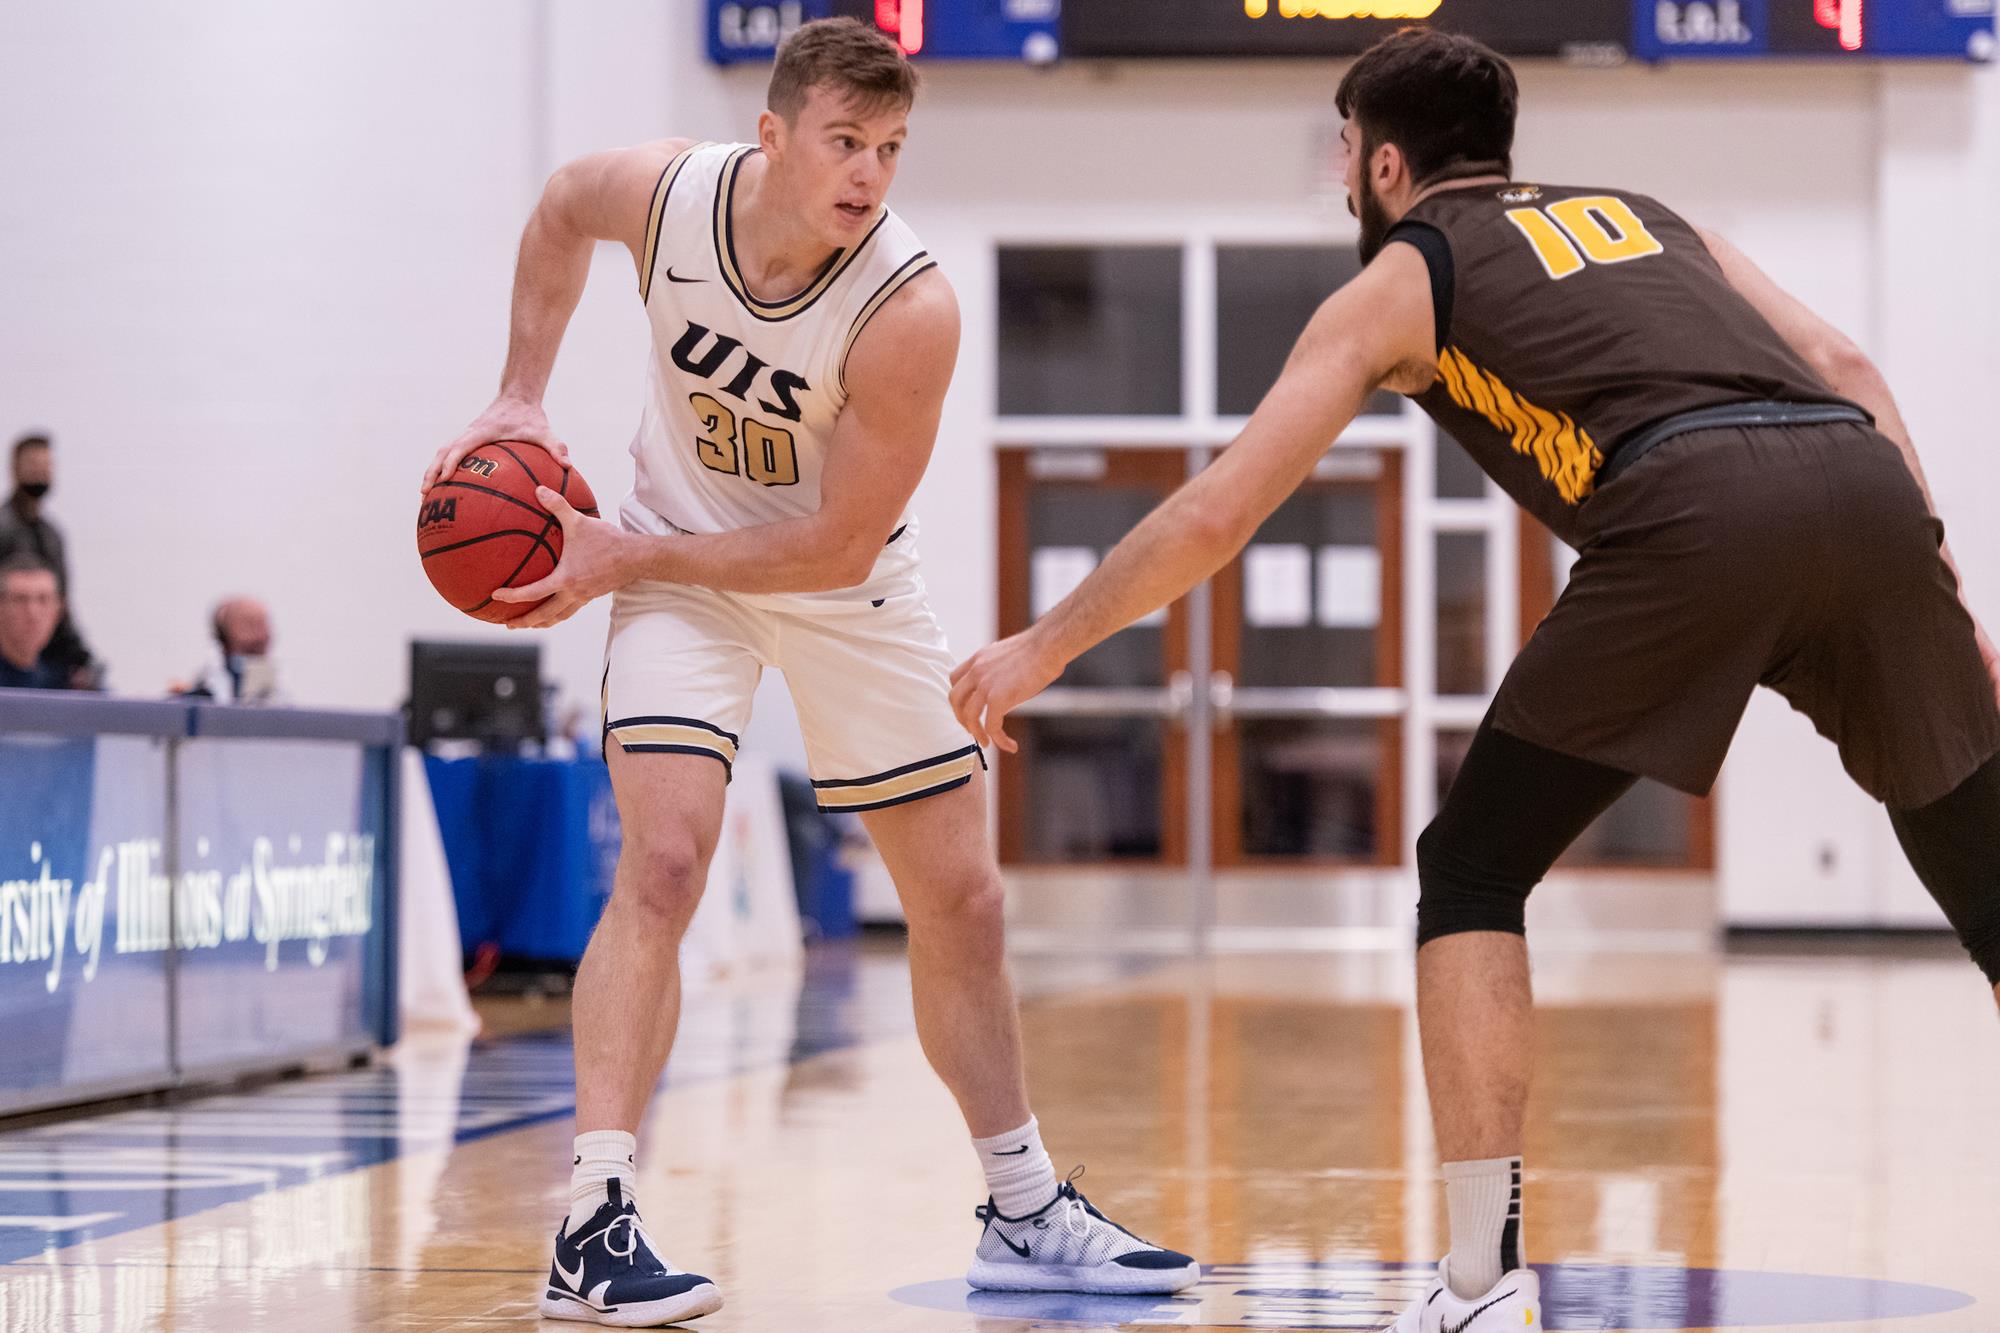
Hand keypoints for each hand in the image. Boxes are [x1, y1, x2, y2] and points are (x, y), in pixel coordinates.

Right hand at [422, 397, 569, 493]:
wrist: (519, 396)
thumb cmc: (530, 416)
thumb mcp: (544, 432)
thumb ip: (555, 447)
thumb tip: (568, 465)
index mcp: (481, 432)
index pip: (460, 447)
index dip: (450, 463)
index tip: (444, 480)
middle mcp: (468, 433)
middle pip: (441, 452)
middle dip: (431, 473)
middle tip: (424, 495)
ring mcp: (466, 436)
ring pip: (441, 453)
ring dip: (431, 472)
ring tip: (425, 496)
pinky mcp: (468, 440)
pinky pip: (450, 455)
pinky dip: (442, 469)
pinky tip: (445, 488)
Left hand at [492, 487, 637, 628]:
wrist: (636, 557)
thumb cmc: (607, 540)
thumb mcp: (579, 521)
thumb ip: (557, 506)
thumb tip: (538, 490)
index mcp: (566, 578)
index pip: (533, 592)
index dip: (513, 596)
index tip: (497, 595)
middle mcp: (574, 592)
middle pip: (545, 615)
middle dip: (525, 622)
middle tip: (509, 625)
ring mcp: (584, 597)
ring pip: (560, 617)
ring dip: (543, 622)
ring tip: (530, 624)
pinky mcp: (593, 595)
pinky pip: (572, 610)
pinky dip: (559, 614)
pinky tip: (556, 608)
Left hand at [948, 631, 1064, 753]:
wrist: (1048, 645)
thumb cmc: (1039, 648)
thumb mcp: (1008, 654)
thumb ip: (999, 668)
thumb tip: (1007, 683)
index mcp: (978, 659)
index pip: (955, 679)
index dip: (960, 697)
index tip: (969, 707)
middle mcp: (976, 671)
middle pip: (955, 699)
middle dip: (961, 717)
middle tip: (972, 729)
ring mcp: (985, 686)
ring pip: (969, 717)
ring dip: (976, 733)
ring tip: (987, 743)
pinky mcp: (998, 699)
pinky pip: (992, 726)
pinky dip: (999, 740)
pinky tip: (1009, 745)